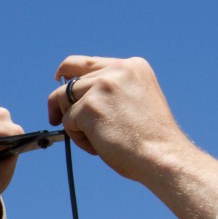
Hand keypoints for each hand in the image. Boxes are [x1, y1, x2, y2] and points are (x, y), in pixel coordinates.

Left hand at [46, 56, 217, 218]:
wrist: (163, 155)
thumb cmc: (151, 138)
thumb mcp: (136, 100)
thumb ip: (112, 91)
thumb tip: (75, 95)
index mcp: (132, 66)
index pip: (87, 62)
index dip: (68, 72)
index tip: (58, 80)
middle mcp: (117, 70)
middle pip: (69, 80)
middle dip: (61, 101)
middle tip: (54, 118)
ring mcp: (102, 86)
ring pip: (64, 100)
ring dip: (73, 124)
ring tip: (95, 141)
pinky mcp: (89, 106)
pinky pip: (67, 122)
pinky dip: (78, 138)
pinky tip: (98, 147)